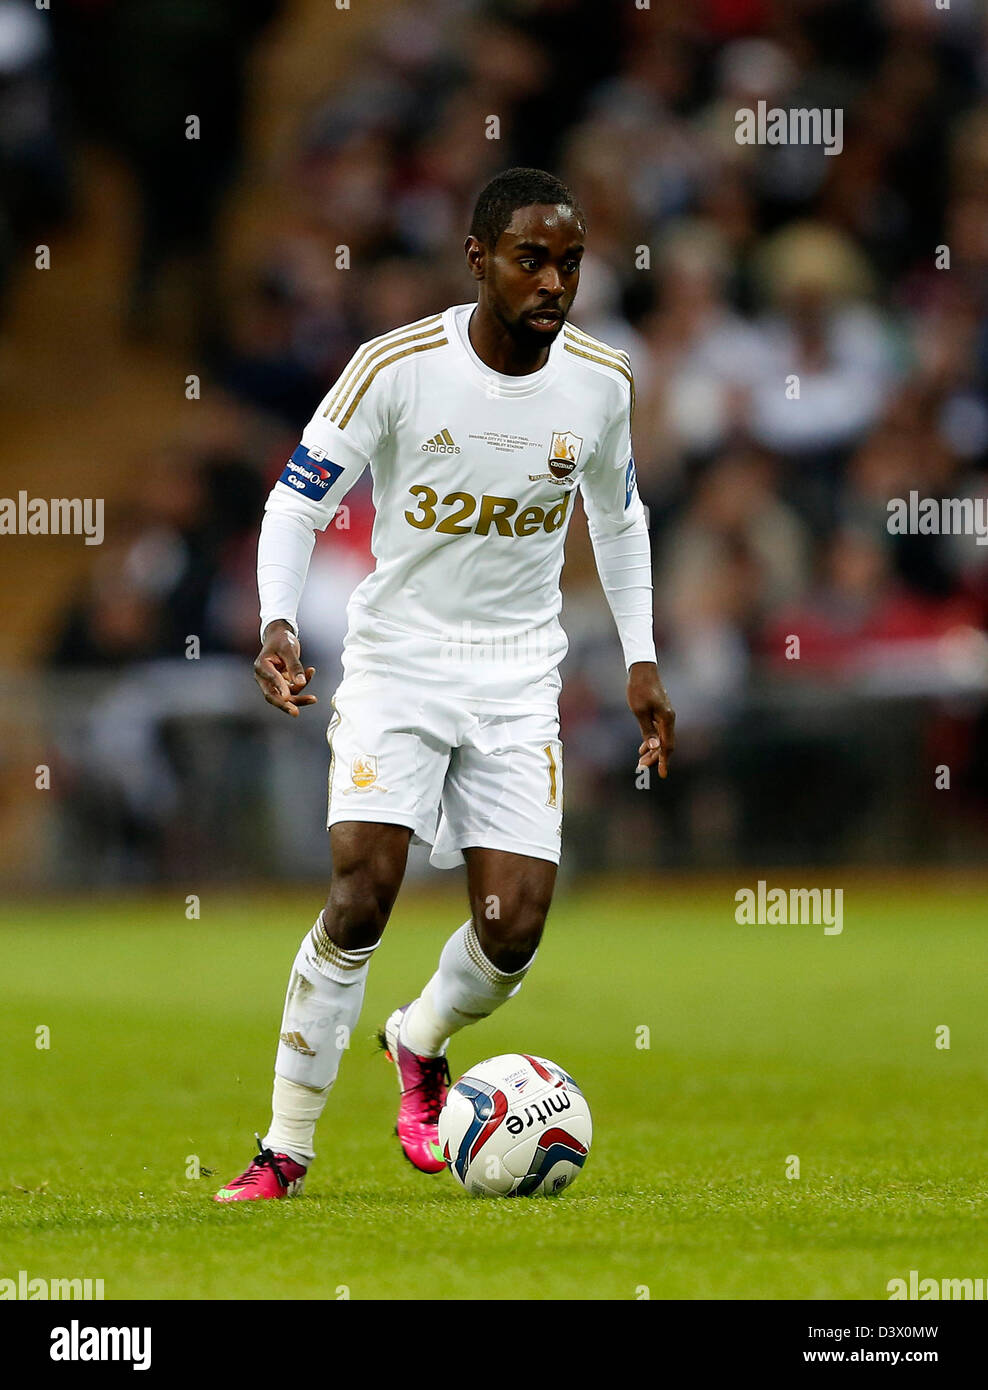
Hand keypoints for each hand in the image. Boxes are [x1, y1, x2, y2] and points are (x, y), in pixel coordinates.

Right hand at [254, 620, 316, 717]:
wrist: (280, 636)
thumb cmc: (282, 640)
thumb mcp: (289, 649)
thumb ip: (294, 666)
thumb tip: (301, 683)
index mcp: (261, 666)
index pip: (270, 680)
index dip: (279, 688)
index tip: (287, 697)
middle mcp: (264, 676)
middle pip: (272, 695)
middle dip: (285, 705)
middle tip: (295, 713)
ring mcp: (272, 682)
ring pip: (285, 696)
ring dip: (299, 698)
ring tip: (314, 699)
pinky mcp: (281, 684)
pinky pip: (293, 690)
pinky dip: (302, 685)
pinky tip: (311, 671)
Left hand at [628, 661, 674, 777]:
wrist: (642, 671)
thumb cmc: (639, 689)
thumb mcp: (639, 711)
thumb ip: (647, 730)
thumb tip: (654, 748)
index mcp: (666, 719)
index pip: (667, 745)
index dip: (664, 761)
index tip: (662, 774)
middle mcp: (669, 719)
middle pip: (665, 744)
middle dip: (655, 758)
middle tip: (641, 768)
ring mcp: (665, 716)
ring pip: (661, 739)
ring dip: (652, 751)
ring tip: (640, 761)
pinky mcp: (660, 713)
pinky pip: (658, 732)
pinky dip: (651, 741)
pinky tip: (642, 748)